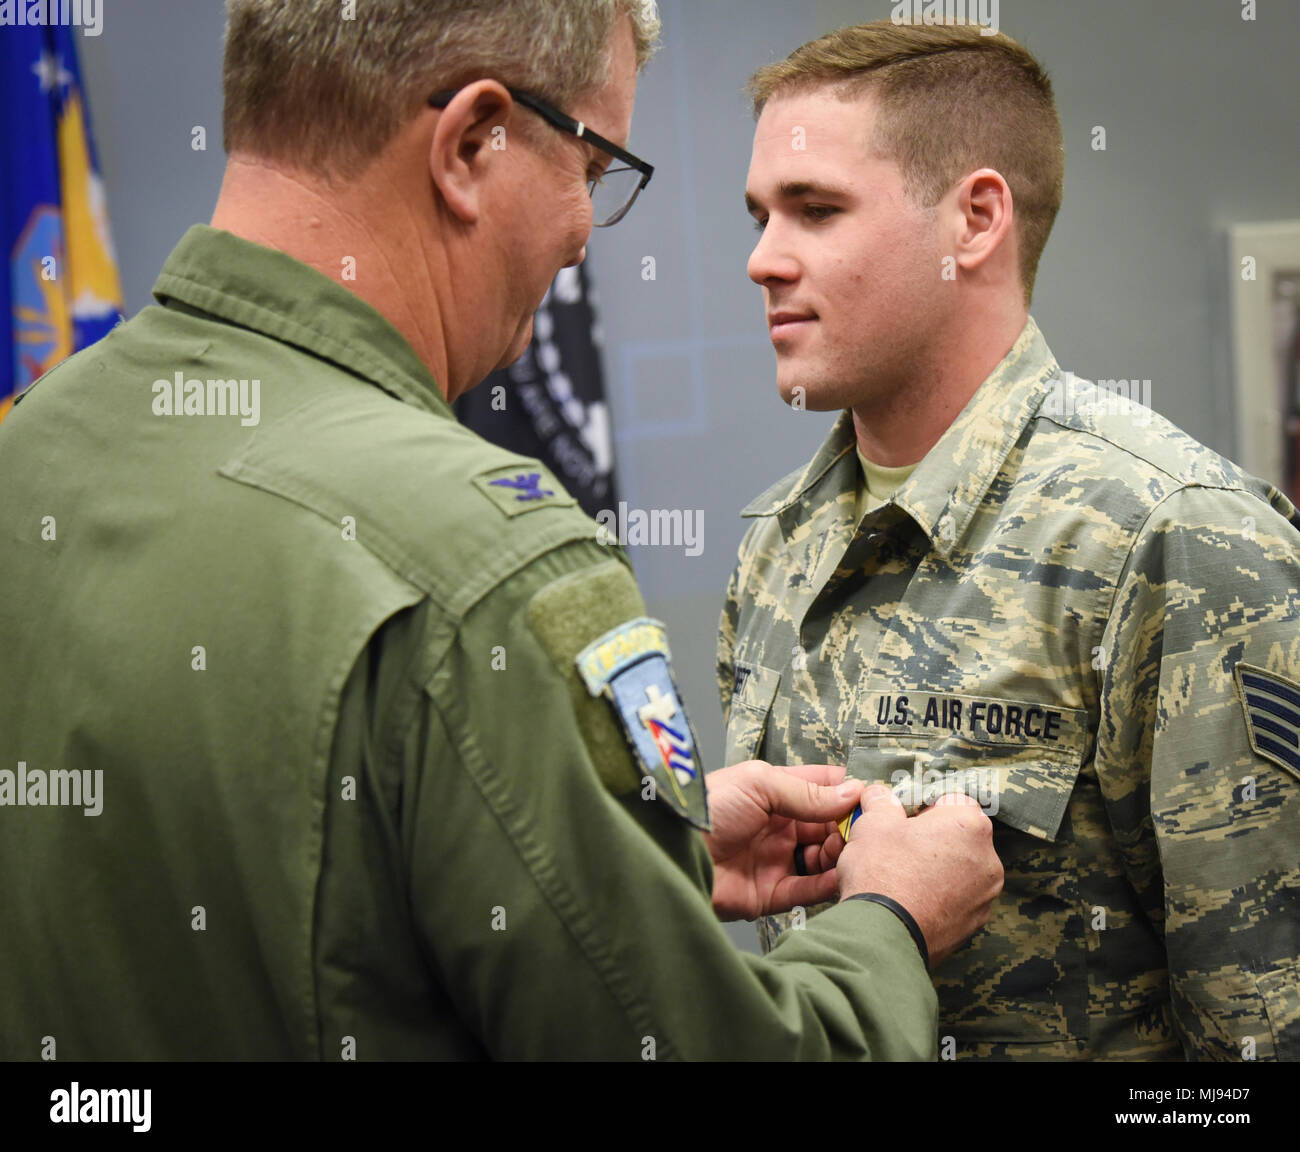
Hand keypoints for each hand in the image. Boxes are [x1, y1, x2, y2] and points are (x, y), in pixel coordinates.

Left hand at [703, 760, 862, 920]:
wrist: (672, 850)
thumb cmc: (707, 807)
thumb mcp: (759, 784)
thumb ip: (807, 792)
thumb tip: (852, 792)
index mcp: (775, 793)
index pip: (823, 788)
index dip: (849, 792)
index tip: (875, 798)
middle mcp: (779, 826)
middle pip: (828, 827)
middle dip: (849, 829)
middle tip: (868, 831)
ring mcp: (776, 859)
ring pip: (823, 859)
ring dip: (840, 856)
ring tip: (852, 853)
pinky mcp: (770, 893)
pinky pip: (808, 890)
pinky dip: (828, 885)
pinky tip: (842, 876)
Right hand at [837, 785, 1002, 968]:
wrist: (884, 935)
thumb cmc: (883, 872)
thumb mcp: (873, 824)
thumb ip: (881, 803)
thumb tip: (879, 795)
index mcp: (969, 825)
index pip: (954, 800)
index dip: (926, 806)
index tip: (905, 819)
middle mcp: (988, 859)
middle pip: (961, 837)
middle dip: (934, 839)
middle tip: (901, 847)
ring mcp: (985, 896)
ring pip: (962, 870)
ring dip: (939, 869)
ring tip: (904, 877)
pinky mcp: (975, 924)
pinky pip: (959, 900)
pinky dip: (941, 897)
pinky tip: (913, 900)